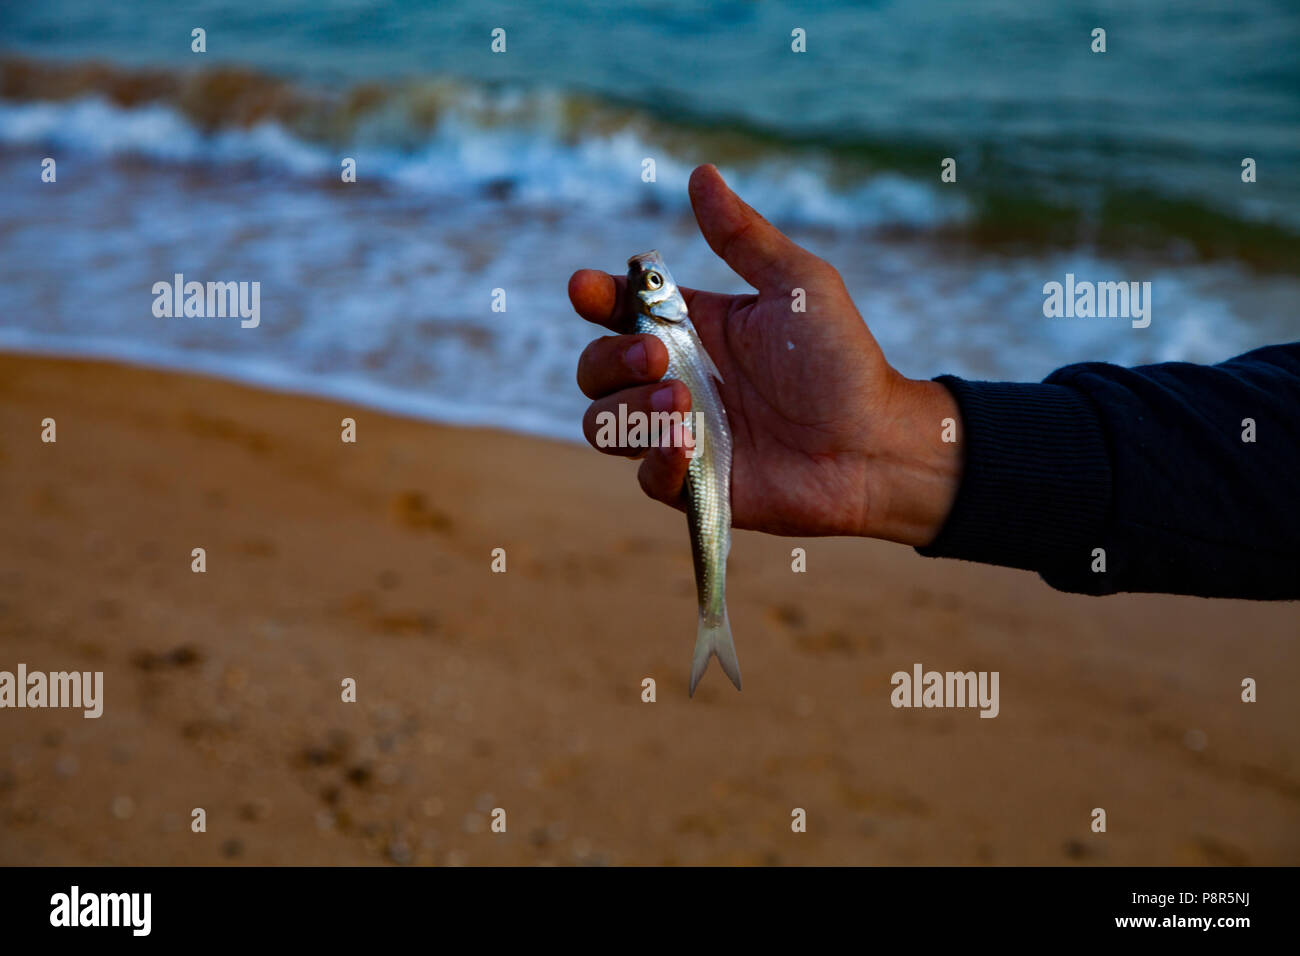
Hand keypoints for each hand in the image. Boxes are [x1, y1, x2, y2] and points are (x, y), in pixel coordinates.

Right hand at [570, 164, 961, 545]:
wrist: (876, 444)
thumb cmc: (843, 360)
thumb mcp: (797, 285)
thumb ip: (743, 238)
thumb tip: (700, 173)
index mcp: (693, 328)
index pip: (618, 308)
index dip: (593, 297)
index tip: (586, 289)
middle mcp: (675, 379)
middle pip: (594, 368)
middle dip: (611, 357)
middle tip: (660, 355)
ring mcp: (679, 433)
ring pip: (602, 424)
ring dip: (630, 409)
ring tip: (684, 403)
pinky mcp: (693, 485)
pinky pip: (644, 478)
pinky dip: (656, 461)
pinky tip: (687, 446)